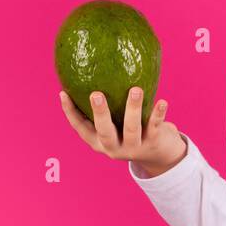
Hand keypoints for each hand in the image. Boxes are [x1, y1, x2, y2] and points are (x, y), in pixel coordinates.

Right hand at [59, 86, 186, 175]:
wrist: (159, 155)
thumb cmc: (131, 130)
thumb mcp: (115, 123)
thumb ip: (107, 107)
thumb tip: (92, 70)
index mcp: (99, 142)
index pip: (80, 127)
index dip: (70, 112)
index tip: (63, 93)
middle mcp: (113, 148)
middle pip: (105, 132)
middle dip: (100, 113)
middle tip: (96, 94)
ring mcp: (133, 147)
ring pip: (132, 128)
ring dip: (133, 108)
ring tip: (136, 90)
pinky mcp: (152, 142)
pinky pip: (154, 126)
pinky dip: (158, 113)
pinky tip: (162, 101)